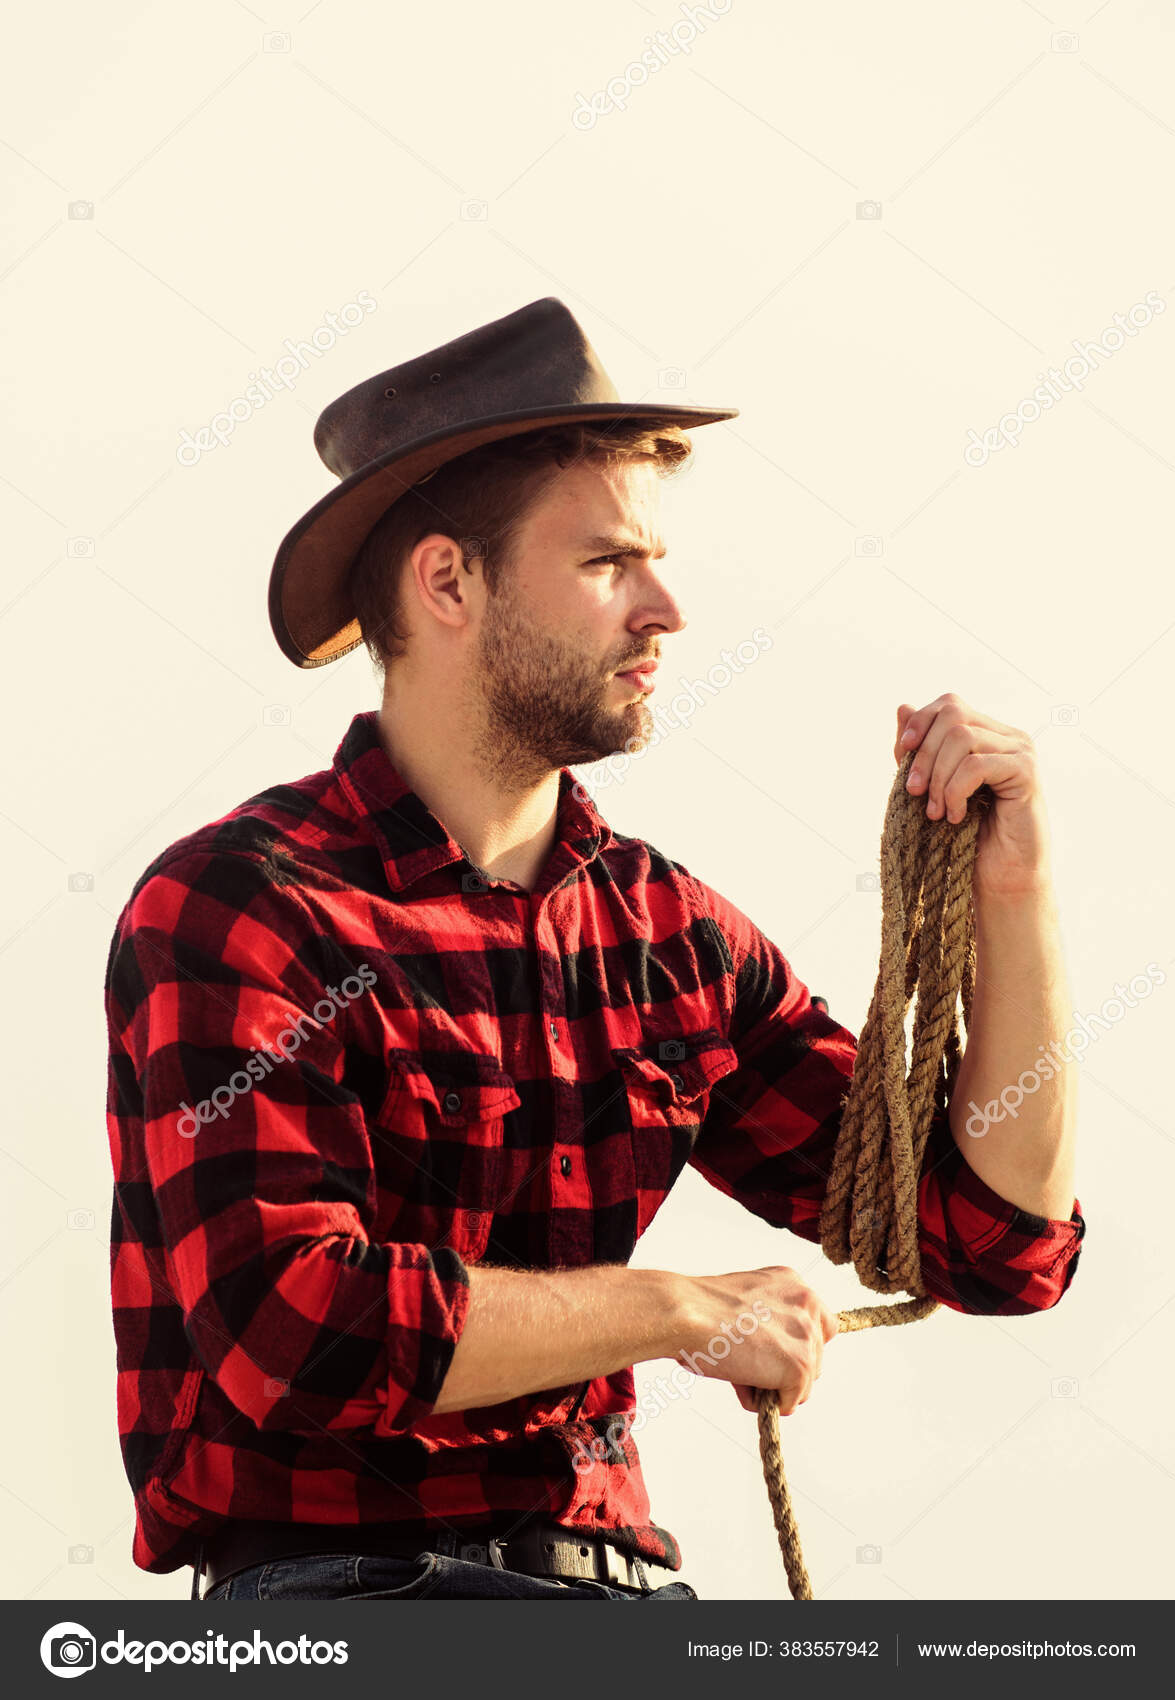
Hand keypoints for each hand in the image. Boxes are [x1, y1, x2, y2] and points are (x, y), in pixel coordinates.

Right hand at [674, 1266, 839, 1416]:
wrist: (686, 1313)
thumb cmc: (698, 1308)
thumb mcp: (745, 1299)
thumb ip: (770, 1318)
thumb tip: (775, 1355)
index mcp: (793, 1283)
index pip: (818, 1325)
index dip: (793, 1345)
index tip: (769, 1351)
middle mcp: (807, 1303)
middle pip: (815, 1356)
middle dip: (782, 1368)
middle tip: (744, 1361)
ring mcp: (807, 1335)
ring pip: (804, 1382)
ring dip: (773, 1385)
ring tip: (738, 1369)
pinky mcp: (800, 1365)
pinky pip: (790, 1401)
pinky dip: (764, 1403)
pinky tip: (739, 1380)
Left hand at [894, 692, 1052, 898]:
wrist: (1002, 878)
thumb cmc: (967, 836)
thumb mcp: (931, 787)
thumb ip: (919, 750)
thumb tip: (902, 707)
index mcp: (988, 735)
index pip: (950, 705)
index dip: (920, 723)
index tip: (901, 754)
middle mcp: (1009, 737)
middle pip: (953, 716)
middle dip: (924, 754)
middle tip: (913, 793)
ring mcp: (1021, 751)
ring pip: (962, 738)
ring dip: (938, 777)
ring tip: (935, 812)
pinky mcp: (1027, 772)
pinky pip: (976, 765)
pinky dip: (956, 791)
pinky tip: (956, 816)